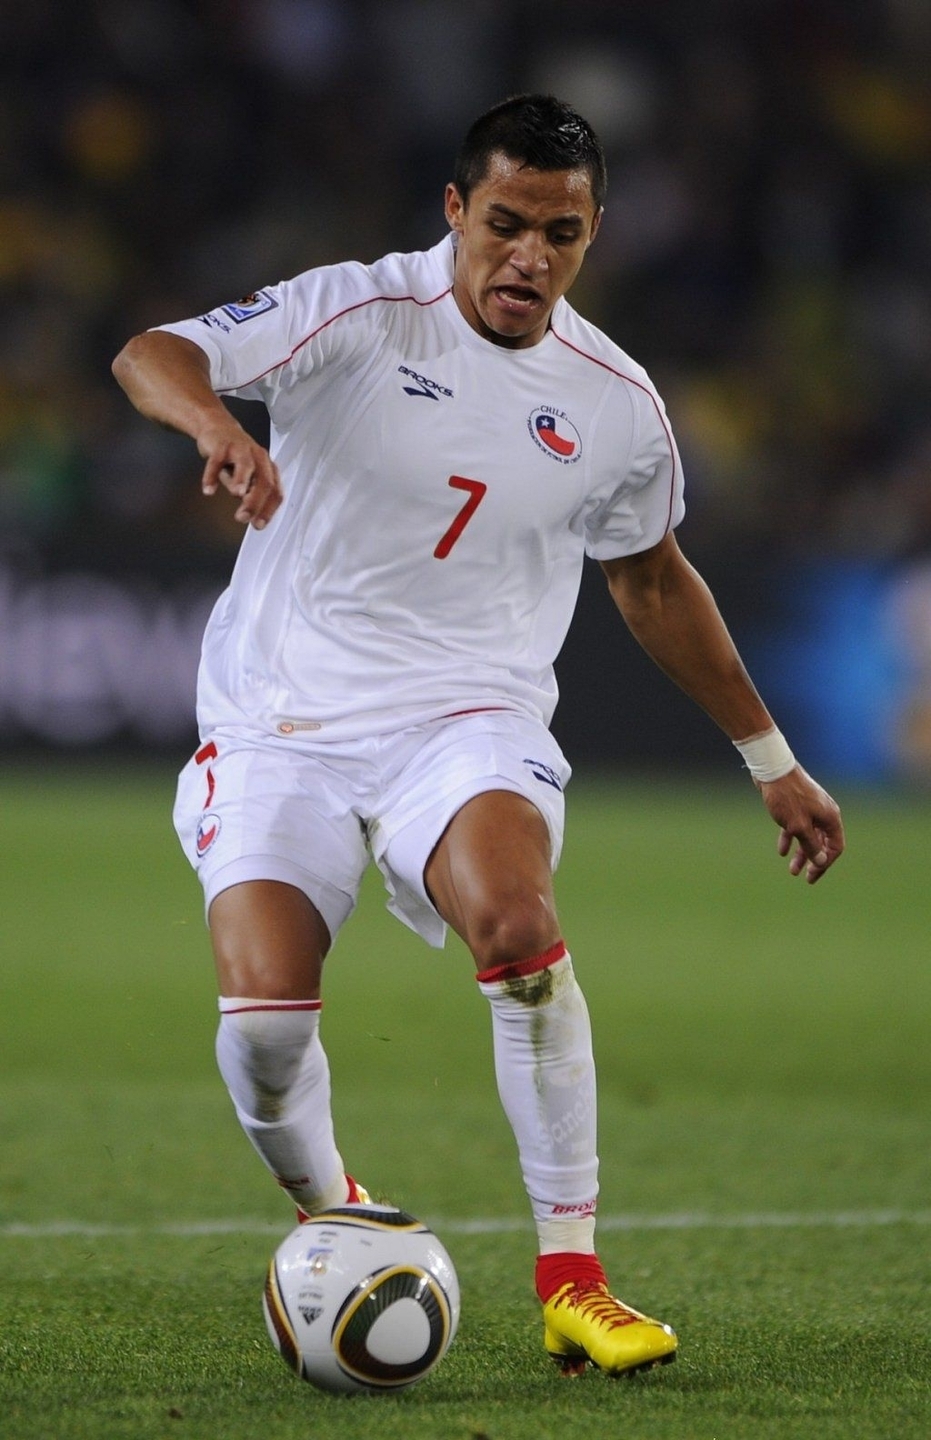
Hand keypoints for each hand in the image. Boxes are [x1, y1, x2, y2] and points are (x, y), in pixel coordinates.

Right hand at [198, 422, 282, 529]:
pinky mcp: (221, 445)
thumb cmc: (236, 457)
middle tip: (244, 518)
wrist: (218, 427)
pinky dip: (212, 475)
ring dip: (241, 481)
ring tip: (236, 495)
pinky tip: (208, 490)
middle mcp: (259, 458)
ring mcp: (241, 449)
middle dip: (255, 501)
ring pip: (246, 466)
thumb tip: (250, 515)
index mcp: (268, 468)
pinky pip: (217, 460)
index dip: (269, 510)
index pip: (275, 491)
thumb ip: (249, 493)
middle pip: (264, 481)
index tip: (259, 525)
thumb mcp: (246, 477)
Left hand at [757, 766, 844, 883]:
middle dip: (813, 861)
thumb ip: (811, 846)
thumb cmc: (787, 797)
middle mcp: (824, 813)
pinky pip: (797, 827)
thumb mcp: (799, 827)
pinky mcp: (797, 805)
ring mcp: (811, 809)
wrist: (772, 769)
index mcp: (830, 818)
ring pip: (809, 836)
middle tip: (804, 877)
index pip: (835, 847)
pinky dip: (791, 839)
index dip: (825, 864)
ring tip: (792, 870)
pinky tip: (782, 851)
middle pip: (823, 843)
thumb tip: (822, 862)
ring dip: (802, 853)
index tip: (812, 876)